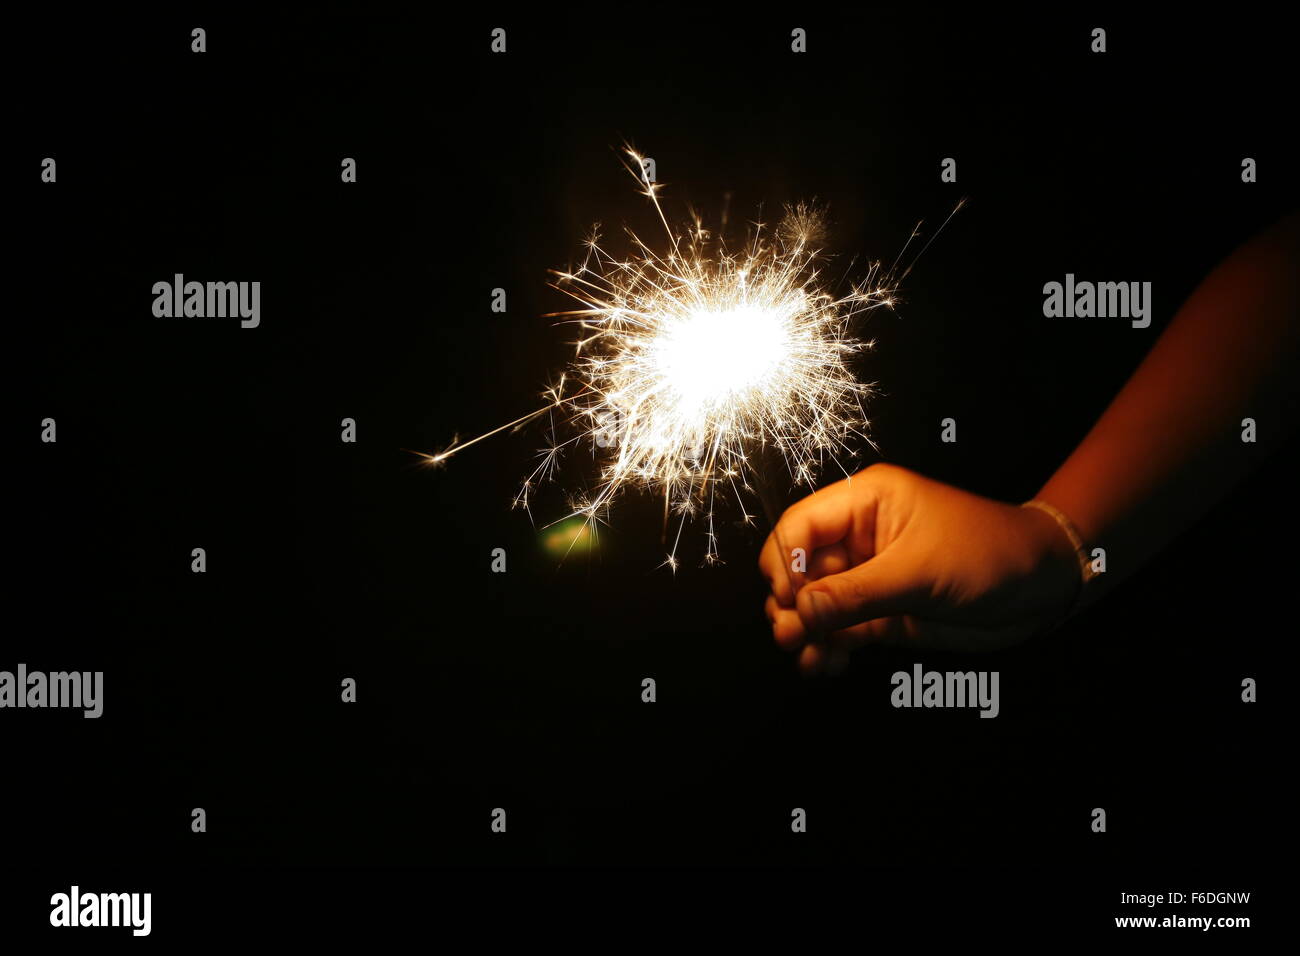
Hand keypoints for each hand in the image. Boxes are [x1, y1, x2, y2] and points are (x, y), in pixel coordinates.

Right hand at [758, 463, 1081, 672]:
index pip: (800, 527)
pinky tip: (826, 666)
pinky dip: (825, 649)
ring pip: (813, 605)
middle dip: (790, 604)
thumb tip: (800, 612)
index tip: (790, 600)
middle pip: (798, 569)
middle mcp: (857, 538)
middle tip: (793, 636)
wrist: (1042, 586)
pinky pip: (837, 631)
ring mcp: (867, 578)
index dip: (785, 562)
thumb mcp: (919, 571)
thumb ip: (855, 594)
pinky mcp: (879, 614)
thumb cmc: (988, 554)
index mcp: (864, 502)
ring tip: (810, 657)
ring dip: (805, 632)